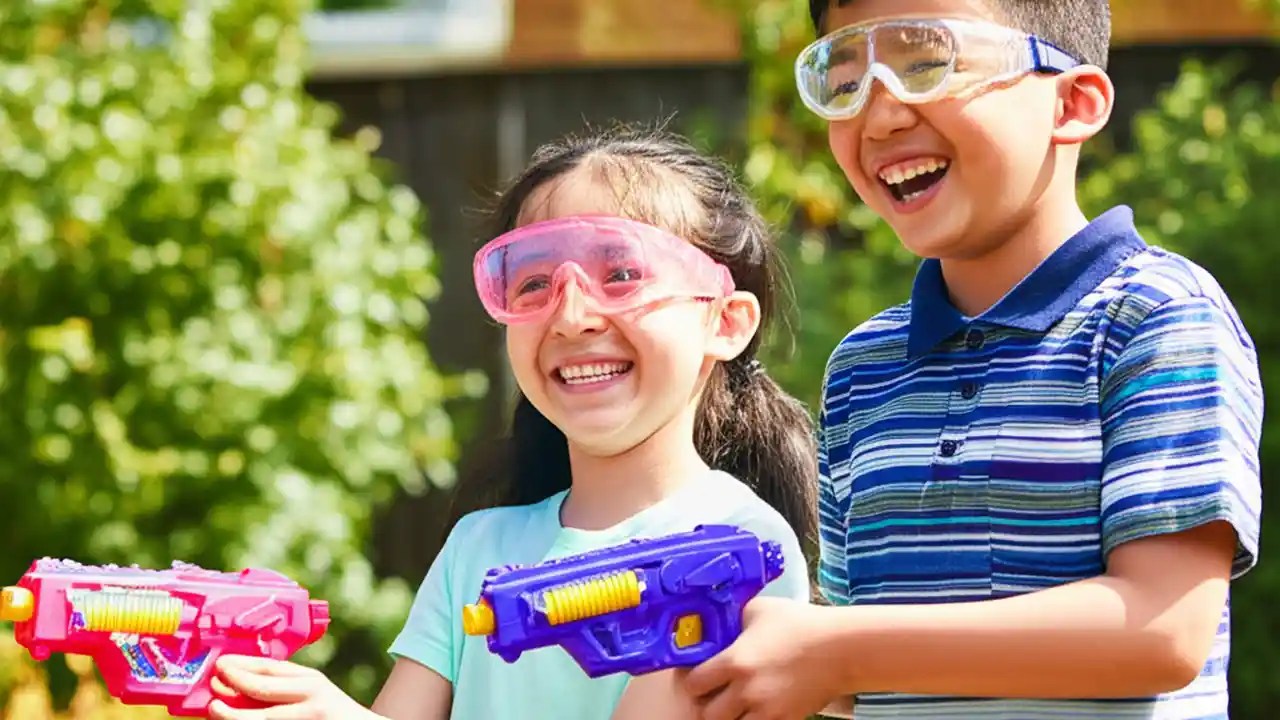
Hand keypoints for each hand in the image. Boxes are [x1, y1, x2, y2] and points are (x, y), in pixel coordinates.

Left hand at [207, 655, 379, 719]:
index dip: (240, 667)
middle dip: (232, 690)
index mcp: (311, 681)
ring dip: (232, 716)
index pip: (270, 669)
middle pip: (262, 692)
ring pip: (261, 719)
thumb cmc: (331, 711)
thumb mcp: (312, 689)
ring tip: (216, 711)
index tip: (220, 667)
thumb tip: (237, 680)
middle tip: (212, 694)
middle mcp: (310, 700)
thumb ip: (284, 683)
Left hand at [682, 597, 845, 719]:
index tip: (697, 675)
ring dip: (729, 718)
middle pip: (708, 715)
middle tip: (714, 694)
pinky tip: (755, 710)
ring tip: (734, 705)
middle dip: (707, 705)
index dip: (691, 681)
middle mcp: (746, 691)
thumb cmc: (800, 623)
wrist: (841, 648)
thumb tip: (715, 621)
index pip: (693, 685)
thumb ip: (733, 618)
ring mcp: (767, 711)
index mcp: (734, 662)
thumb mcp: (758, 609)